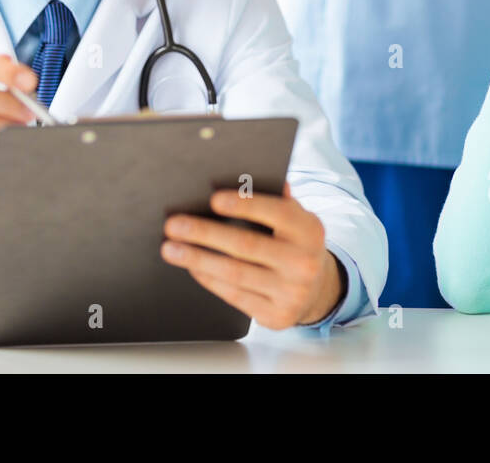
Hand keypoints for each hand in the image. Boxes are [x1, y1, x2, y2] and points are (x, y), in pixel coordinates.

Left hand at [161, 182, 343, 329]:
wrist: (318, 291)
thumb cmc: (295, 244)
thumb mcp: (295, 219)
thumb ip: (276, 198)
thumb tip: (247, 174)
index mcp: (309, 230)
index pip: (276, 212)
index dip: (244, 205)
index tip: (213, 199)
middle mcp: (304, 262)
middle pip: (246, 245)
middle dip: (205, 234)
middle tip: (174, 225)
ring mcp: (291, 292)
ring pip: (234, 273)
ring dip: (197, 259)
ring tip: (171, 249)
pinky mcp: (276, 315)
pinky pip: (234, 294)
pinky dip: (208, 279)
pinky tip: (192, 267)